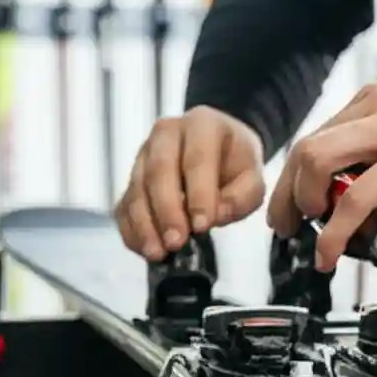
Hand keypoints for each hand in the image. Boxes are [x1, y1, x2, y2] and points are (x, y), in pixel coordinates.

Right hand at [116, 106, 265, 260]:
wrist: (219, 151)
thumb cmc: (235, 163)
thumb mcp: (252, 177)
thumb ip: (242, 196)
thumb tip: (215, 216)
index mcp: (202, 125)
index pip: (197, 158)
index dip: (199, 194)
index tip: (202, 225)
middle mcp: (166, 134)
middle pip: (159, 170)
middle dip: (167, 210)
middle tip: (176, 241)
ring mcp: (144, 155)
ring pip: (137, 188)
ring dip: (145, 224)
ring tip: (157, 251)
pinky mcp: (132, 179)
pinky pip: (124, 205)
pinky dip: (132, 229)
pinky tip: (145, 248)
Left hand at [266, 82, 376, 270]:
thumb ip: (375, 183)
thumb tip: (340, 220)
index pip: (315, 138)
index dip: (292, 181)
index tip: (289, 211)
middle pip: (306, 149)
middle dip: (286, 196)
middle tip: (286, 229)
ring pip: (317, 162)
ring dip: (303, 205)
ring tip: (312, 237)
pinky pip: (355, 197)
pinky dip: (334, 231)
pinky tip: (331, 251)